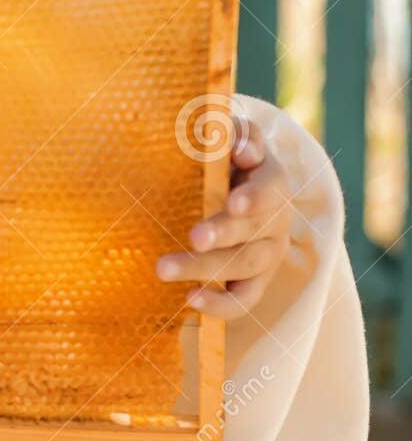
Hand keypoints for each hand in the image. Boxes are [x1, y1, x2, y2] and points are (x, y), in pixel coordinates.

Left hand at [155, 118, 291, 320]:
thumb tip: (241, 148)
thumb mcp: (231, 138)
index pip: (271, 189)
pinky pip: (244, 300)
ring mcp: (267, 255)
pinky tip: (190, 300)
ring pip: (244, 266)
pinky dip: (220, 305)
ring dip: (204, 268)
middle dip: (222, 234)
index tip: (234, 202)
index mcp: (272, 182)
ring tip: (164, 268)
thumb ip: (237, 135)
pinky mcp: (254, 281)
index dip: (255, 197)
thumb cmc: (225, 157)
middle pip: (254, 231)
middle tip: (193, 238)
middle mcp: (277, 222)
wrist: (234, 187)